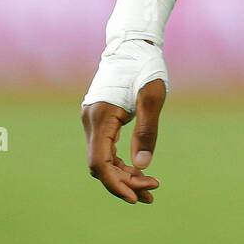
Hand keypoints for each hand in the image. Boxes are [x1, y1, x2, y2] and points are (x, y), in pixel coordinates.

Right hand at [81, 78, 165, 203]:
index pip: (100, 163)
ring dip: (124, 176)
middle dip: (124, 182)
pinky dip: (121, 163)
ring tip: (151, 187)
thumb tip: (142, 166)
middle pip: (101, 166)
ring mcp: (93, 121)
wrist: (132, 45)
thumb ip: (147, 130)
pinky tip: (139, 172)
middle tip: (153, 192)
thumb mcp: (153, 96)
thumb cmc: (145, 66)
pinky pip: (106, 150)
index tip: (135, 198)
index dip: (115, 184)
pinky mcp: (100, 121)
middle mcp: (90, 121)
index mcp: (101, 117)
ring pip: (103, 160)